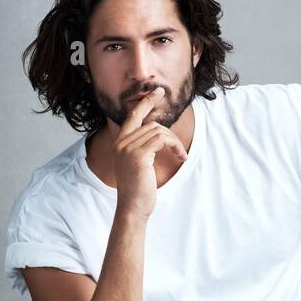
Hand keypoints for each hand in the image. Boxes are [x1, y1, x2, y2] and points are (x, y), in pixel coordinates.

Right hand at [113, 87, 187, 220]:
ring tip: (180, 156)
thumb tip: (159, 132)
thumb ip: (142, 146)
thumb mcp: (137, 164)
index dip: (146, 102)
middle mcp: (121, 142)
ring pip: (159, 131)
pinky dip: (175, 146)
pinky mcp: (139, 155)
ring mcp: (128, 148)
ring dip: (175, 143)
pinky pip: (162, 140)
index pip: (133, 115)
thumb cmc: (138, 189)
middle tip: (178, 145)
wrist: (132, 207)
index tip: (157, 92)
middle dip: (169, 131)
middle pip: (151, 124)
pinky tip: (180, 158)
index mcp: (119, 143)